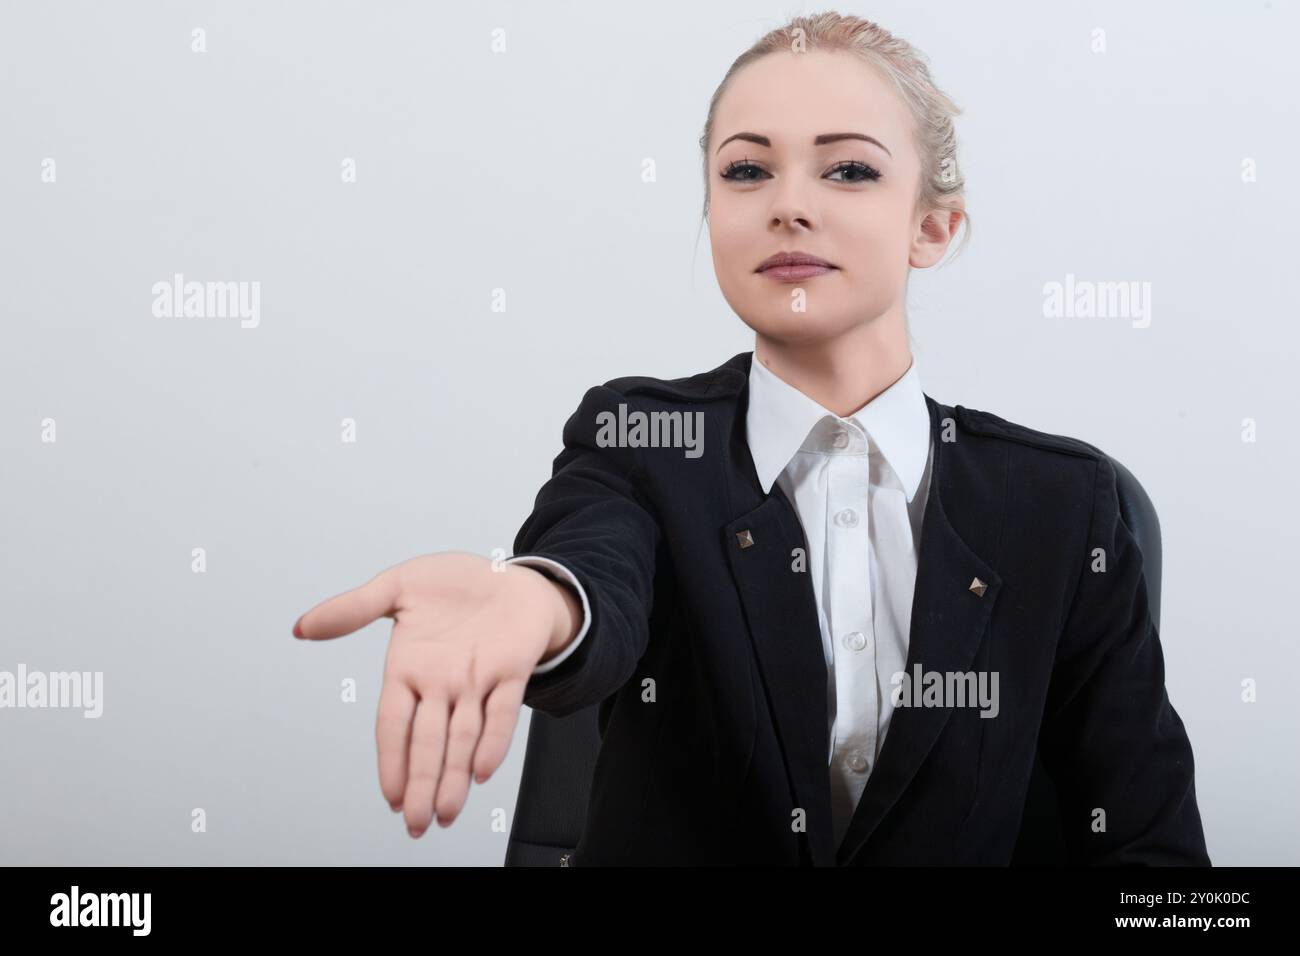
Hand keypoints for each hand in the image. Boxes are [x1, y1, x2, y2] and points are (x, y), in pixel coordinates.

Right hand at [291, 551, 578, 836]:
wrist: (510, 574)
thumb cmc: (454, 582)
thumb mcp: (397, 586)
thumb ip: (353, 608)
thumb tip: (301, 627)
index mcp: (409, 668)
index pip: (393, 724)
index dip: (391, 760)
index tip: (390, 797)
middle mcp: (442, 684)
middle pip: (427, 743)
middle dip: (421, 784)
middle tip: (416, 824)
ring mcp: (478, 681)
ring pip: (464, 738)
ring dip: (454, 776)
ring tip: (445, 813)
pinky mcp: (513, 671)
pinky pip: (503, 712)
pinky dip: (494, 740)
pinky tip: (482, 770)